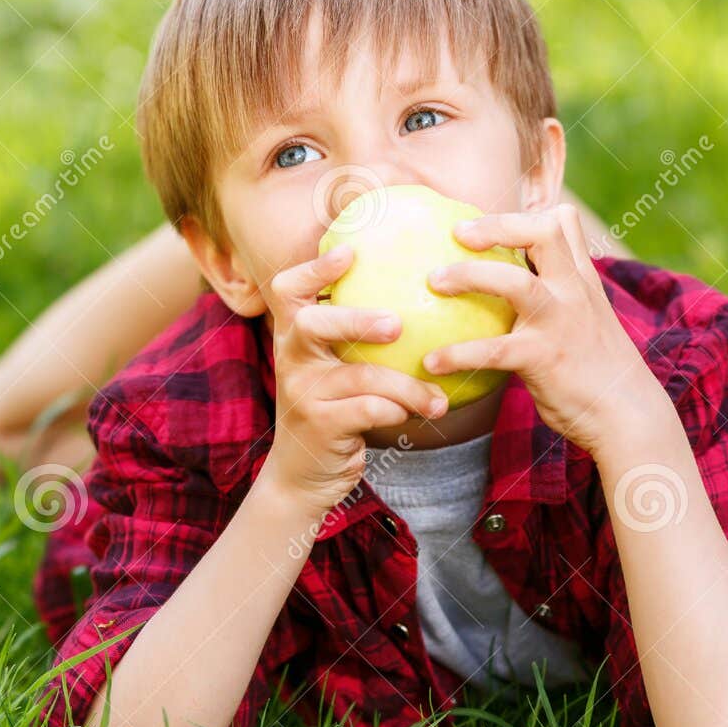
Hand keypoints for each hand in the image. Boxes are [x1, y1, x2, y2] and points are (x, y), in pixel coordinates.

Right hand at [258, 244, 448, 513]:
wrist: (302, 476)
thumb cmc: (334, 409)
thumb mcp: (334, 368)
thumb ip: (356, 337)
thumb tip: (418, 292)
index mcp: (295, 336)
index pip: (288, 290)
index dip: (314, 267)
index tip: (350, 250)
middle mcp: (291, 358)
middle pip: (311, 323)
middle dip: (355, 318)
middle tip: (396, 324)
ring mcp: (302, 392)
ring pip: (360, 376)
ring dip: (407, 385)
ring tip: (439, 397)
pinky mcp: (319, 425)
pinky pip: (368, 410)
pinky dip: (398, 411)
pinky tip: (419, 414)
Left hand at [423, 203, 668, 455]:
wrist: (628, 417)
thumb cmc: (597, 372)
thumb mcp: (585, 321)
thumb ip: (557, 299)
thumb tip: (510, 295)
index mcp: (580, 280)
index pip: (563, 222)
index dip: (526, 213)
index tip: (489, 223)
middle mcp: (573, 292)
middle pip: (544, 231)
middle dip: (498, 224)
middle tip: (457, 232)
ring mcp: (560, 323)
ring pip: (515, 282)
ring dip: (469, 276)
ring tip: (433, 282)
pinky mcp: (544, 358)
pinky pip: (493, 350)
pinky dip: (457, 354)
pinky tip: (430, 363)